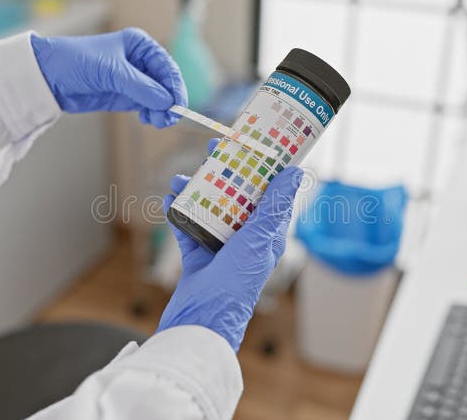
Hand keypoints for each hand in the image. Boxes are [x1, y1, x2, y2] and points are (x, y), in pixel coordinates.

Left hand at [31, 28, 186, 127]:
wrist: (48, 76)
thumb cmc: (76, 61)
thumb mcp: (111, 72)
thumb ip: (141, 87)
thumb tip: (166, 102)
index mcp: (140, 45)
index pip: (167, 66)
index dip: (175, 86)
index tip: (177, 105)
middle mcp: (140, 61)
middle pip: (166, 84)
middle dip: (170, 101)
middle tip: (168, 118)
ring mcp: (133, 80)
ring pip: (158, 97)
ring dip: (162, 110)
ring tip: (157, 121)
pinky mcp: (124, 96)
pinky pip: (147, 106)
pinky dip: (151, 113)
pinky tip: (148, 119)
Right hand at [158, 139, 302, 350]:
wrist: (201, 321)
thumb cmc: (236, 283)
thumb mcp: (259, 238)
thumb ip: (274, 205)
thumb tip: (296, 173)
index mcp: (266, 236)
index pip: (269, 195)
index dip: (262, 169)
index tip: (252, 144)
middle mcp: (246, 240)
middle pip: (237, 197)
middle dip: (225, 173)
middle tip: (214, 150)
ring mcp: (220, 249)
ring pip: (209, 210)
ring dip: (195, 191)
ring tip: (180, 178)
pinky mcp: (197, 258)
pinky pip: (188, 229)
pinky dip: (179, 213)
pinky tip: (170, 200)